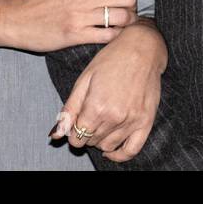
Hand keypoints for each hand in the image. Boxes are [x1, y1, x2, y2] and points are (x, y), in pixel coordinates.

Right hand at [3, 0, 136, 51]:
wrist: (16, 18)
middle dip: (131, 4)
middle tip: (125, 8)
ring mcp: (80, 16)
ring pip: (121, 17)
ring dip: (126, 21)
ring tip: (121, 22)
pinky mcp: (75, 35)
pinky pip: (107, 35)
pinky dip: (114, 35)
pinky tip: (110, 32)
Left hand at [52, 20, 166, 161]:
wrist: (143, 48)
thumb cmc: (112, 59)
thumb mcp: (84, 79)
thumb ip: (70, 109)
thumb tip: (56, 135)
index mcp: (96, 106)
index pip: (77, 136)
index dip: (72, 134)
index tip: (73, 127)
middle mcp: (114, 117)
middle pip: (91, 141)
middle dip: (85, 134)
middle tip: (88, 120)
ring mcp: (132, 121)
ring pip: (108, 146)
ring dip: (99, 141)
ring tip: (100, 125)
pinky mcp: (146, 122)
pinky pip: (132, 150)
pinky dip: (119, 155)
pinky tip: (111, 151)